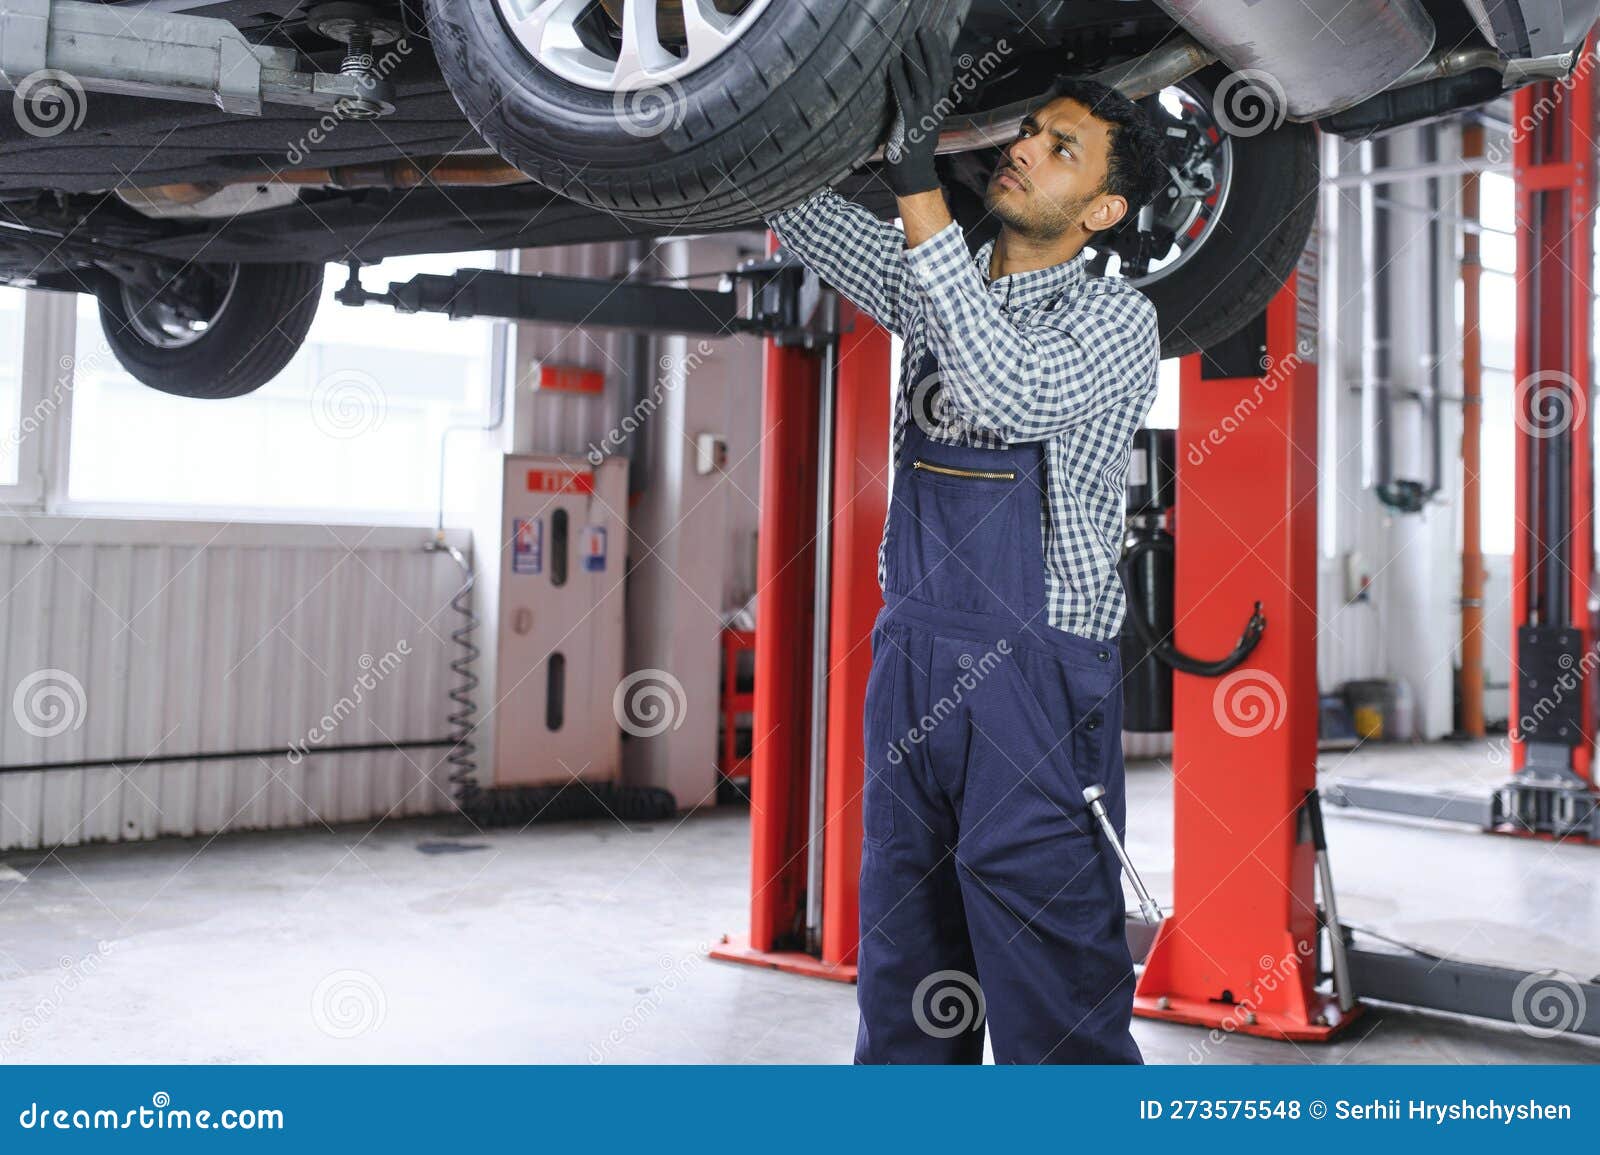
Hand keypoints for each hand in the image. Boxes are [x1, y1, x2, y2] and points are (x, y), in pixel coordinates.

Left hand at [884, 25, 953, 198]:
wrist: (914, 176)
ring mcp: (922, 117)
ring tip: (909, 41)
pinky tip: (893, 63)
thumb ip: (921, 106)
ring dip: (916, 59)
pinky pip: (904, 96)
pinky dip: (899, 79)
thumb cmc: (914, 150)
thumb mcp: (922, 123)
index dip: (942, 53)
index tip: (937, 34)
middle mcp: (934, 110)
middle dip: (931, 49)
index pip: (945, 75)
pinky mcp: (908, 124)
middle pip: (938, 73)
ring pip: (924, 81)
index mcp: (939, 108)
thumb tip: (916, 89)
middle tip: (923, 30)